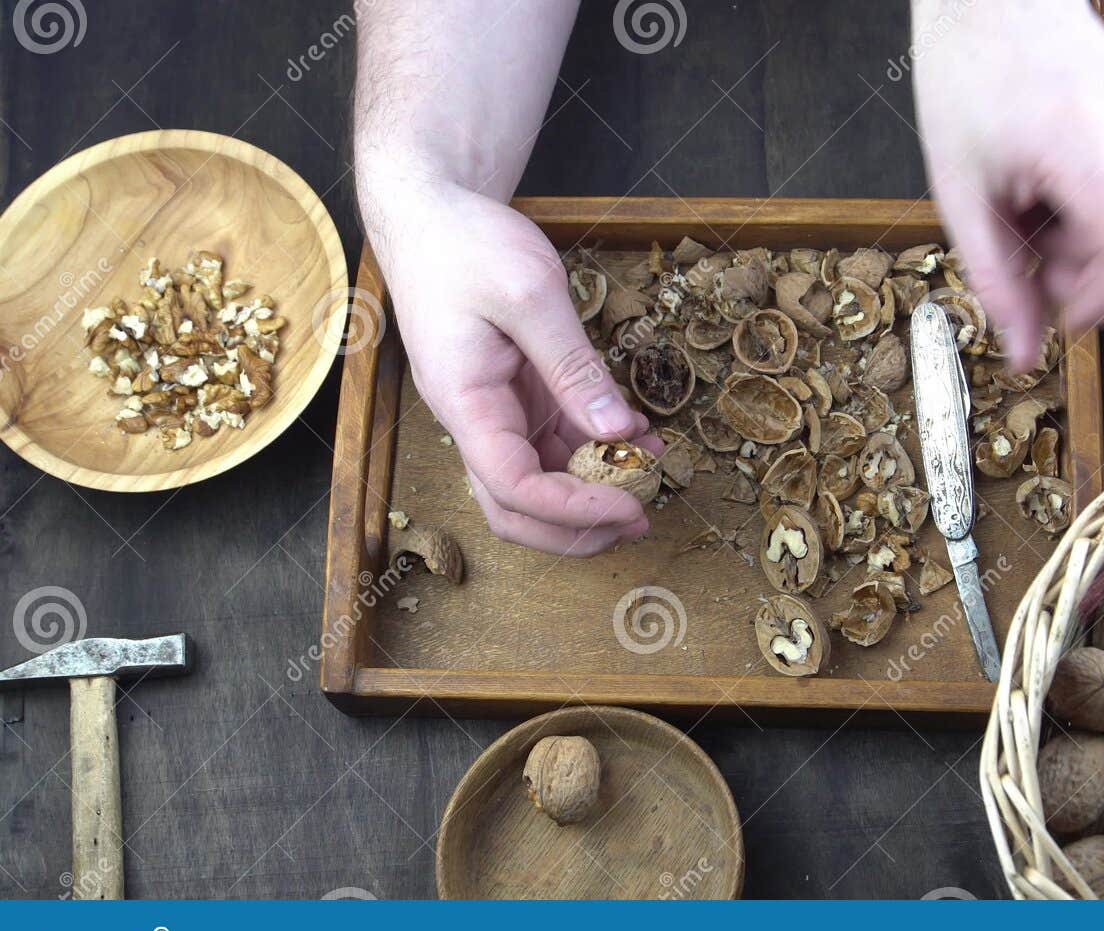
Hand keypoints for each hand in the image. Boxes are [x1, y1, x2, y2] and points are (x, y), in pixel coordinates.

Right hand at [362, 180, 657, 555]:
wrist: (432, 213)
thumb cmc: (466, 244)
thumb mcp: (529, 293)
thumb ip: (573, 365)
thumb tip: (615, 431)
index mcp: (466, 402)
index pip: (513, 487)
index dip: (572, 509)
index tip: (631, 503)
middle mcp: (476, 419)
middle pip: (516, 507)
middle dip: (578, 527)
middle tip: (641, 519)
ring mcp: (496, 410)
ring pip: (540, 479)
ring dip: (594, 489)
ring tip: (653, 478)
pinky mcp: (517, 393)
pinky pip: (556, 439)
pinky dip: (597, 447)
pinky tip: (640, 439)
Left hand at [912, 0, 1103, 370]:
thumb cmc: (966, 76)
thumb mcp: (960, 192)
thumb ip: (994, 278)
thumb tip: (1022, 354)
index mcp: (1089, 144)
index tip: (1056, 308)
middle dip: (1098, 280)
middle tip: (1034, 264)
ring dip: (1095, 247)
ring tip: (1035, 215)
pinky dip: (1101, 212)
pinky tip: (1053, 187)